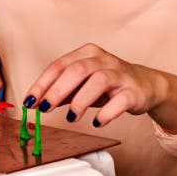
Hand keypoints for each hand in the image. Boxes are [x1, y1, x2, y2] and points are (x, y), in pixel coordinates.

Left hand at [23, 43, 176, 131]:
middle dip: (57, 90)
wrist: (146, 85)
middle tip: (44, 108)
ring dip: (80, 100)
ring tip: (71, 117)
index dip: (42, 84)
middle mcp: (103, 59)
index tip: (30, 101)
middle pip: (77, 70)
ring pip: (98, 81)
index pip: (59, 65)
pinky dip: (106, 112)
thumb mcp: (83, 84)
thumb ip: (62, 90)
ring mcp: (120, 74)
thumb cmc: (108, 84)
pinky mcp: (133, 91)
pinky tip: (96, 122)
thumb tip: (38, 102)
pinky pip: (120, 100)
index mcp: (87, 53)